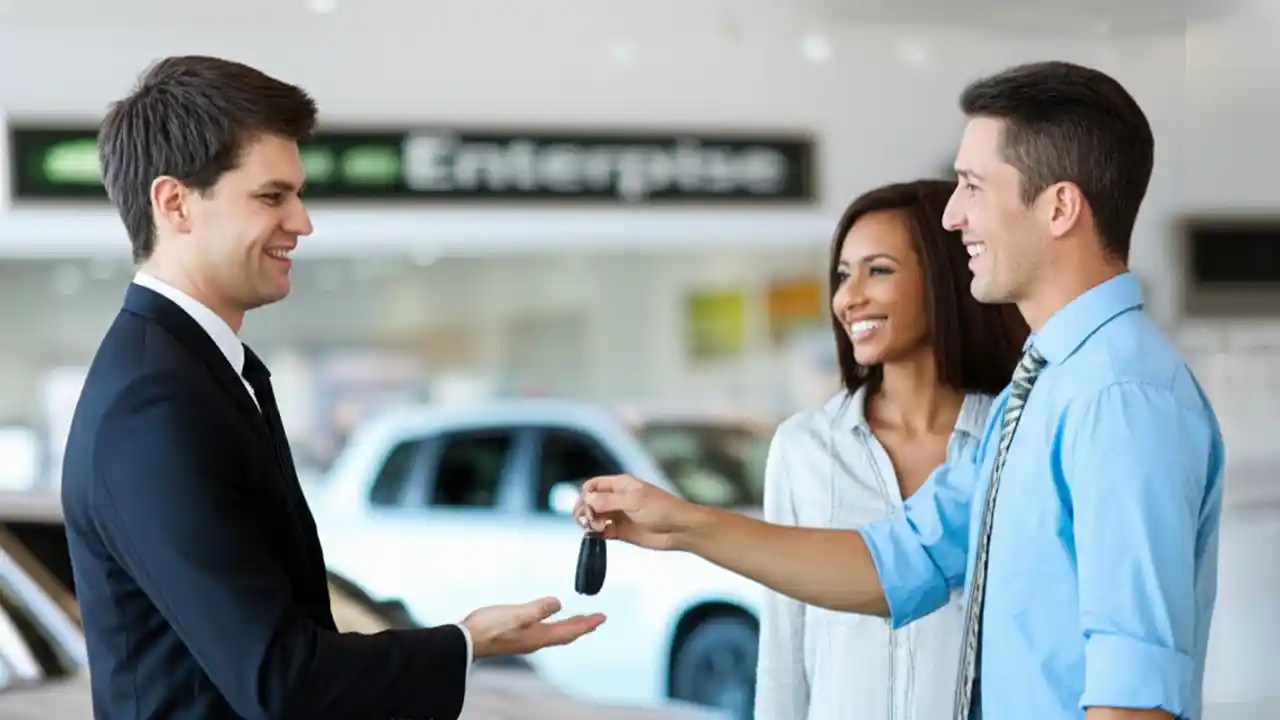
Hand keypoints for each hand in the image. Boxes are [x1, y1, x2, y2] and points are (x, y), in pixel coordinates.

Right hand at [462, 597, 604, 658]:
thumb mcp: (517, 614)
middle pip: (566, 633)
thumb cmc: (490, 628)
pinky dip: (554, 624)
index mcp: (539, 636)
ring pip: (555, 633)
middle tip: (597, 619)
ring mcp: (526, 639)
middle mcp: (536, 640)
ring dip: (570, 626)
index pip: (570, 630)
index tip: (602, 617)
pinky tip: (548, 620)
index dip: (587, 623)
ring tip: (579, 620)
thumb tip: (559, 602)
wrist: (467, 640)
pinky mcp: (516, 635)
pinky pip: (544, 630)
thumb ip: (538, 609)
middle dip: (582, 625)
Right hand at [572, 474, 698, 550]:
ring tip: (598, 528)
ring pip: (593, 517)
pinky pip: (601, 531)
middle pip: (589, 502)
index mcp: (620, 485)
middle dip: (584, 510)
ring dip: (589, 523)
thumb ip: (608, 501)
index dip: (585, 495)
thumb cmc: (661, 509)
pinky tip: (600, 534)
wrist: (680, 529)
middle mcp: (616, 499)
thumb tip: (586, 500)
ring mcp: (618, 515)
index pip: (592, 486)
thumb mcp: (634, 501)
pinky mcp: (620, 531)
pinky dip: (596, 533)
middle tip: (588, 520)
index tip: (587, 507)